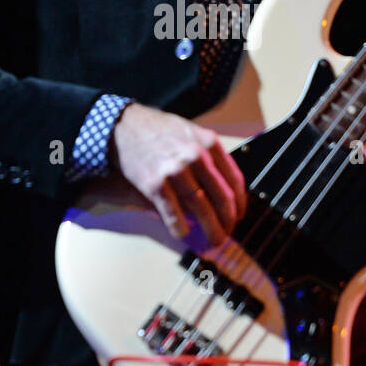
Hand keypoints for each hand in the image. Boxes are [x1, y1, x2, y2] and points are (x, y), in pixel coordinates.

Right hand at [110, 102, 246, 247]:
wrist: (126, 126)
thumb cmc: (160, 131)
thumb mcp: (191, 133)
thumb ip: (209, 156)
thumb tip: (224, 188)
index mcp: (209, 143)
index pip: (234, 180)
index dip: (240, 203)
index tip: (238, 215)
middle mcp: (196, 156)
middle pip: (222, 197)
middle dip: (228, 221)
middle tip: (228, 232)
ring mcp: (176, 171)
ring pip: (202, 208)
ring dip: (211, 229)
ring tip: (215, 240)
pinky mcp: (156, 184)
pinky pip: (173, 213)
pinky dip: (180, 227)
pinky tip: (183, 233)